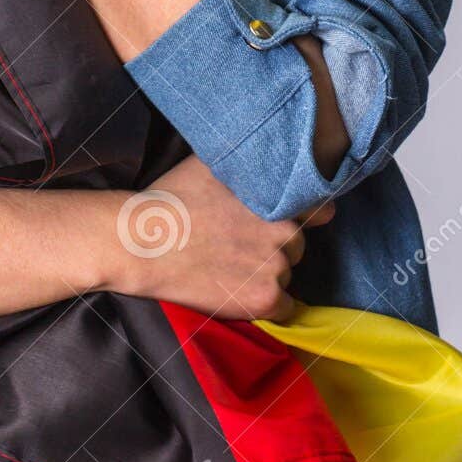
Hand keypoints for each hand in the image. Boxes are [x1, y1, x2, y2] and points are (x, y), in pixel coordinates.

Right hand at [97, 154, 335, 321]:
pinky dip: (268, 303)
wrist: (142, 240)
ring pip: (286, 274)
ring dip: (267, 273)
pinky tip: (241, 292)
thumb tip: (270, 154)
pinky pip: (285, 308)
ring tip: (231, 267)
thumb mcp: (211, 163)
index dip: (302, 217)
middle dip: (275, 246)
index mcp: (276, 197)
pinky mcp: (263, 297)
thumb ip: (248, 162)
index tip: (281, 224)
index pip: (319, 211)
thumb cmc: (172, 197)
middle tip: (239, 245)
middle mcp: (284, 229)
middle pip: (297, 245)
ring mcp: (275, 265)